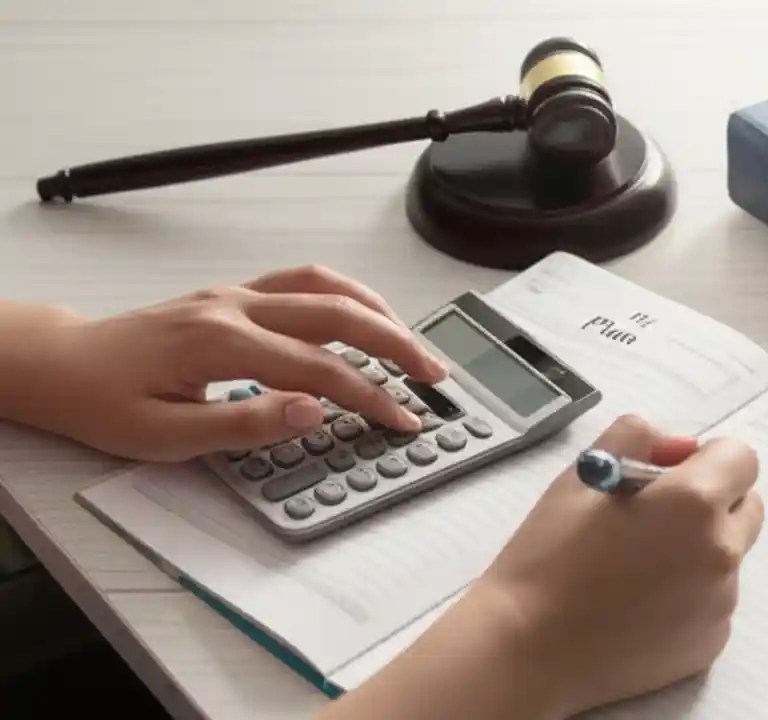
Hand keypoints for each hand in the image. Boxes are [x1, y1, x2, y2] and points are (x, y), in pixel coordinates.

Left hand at [3, 265, 446, 461]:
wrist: (62, 365)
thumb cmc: (104, 403)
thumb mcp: (166, 435)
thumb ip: (244, 424)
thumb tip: (312, 410)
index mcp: (222, 344)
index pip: (320, 370)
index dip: (370, 397)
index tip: (403, 420)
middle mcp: (235, 308)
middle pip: (338, 315)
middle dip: (396, 343)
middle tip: (434, 373)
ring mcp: (235, 295)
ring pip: (325, 286)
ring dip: (377, 311)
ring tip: (411, 342)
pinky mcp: (233, 296)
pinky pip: (303, 281)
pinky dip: (345, 295)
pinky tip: (363, 315)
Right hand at [476, 414, 764, 715]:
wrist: (528, 650)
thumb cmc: (549, 557)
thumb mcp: (584, 473)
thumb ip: (638, 437)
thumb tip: (678, 447)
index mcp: (695, 502)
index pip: (742, 458)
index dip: (706, 459)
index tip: (669, 474)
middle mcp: (722, 553)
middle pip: (746, 507)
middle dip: (713, 501)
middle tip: (655, 516)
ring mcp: (721, 603)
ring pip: (728, 556)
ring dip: (699, 549)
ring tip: (636, 566)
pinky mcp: (711, 643)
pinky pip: (714, 601)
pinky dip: (689, 594)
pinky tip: (639, 602)